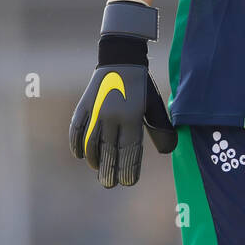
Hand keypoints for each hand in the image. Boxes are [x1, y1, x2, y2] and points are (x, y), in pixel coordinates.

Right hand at [69, 0, 176, 187]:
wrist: (121, 59)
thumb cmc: (141, 86)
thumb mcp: (154, 106)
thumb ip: (160, 129)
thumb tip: (168, 151)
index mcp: (132, 117)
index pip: (129, 150)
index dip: (128, 168)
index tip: (128, 182)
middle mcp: (112, 116)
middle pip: (109, 150)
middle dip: (110, 170)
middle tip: (109, 184)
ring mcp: (96, 111)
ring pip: (92, 142)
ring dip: (94, 159)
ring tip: (98, 171)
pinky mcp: (84, 105)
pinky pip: (77, 128)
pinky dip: (76, 143)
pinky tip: (79, 155)